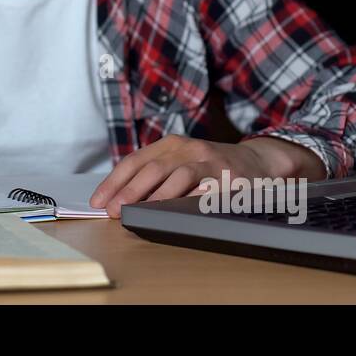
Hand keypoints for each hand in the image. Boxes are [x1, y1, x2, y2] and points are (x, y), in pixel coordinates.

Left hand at [89, 135, 325, 217]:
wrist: (257, 161)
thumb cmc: (210, 167)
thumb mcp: (181, 163)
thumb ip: (155, 175)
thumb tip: (119, 199)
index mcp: (169, 145)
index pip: (133, 161)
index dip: (113, 182)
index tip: (99, 202)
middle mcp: (185, 148)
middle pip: (150, 168)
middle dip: (128, 191)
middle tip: (114, 210)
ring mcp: (206, 159)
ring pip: (175, 175)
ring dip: (154, 195)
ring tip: (139, 210)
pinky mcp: (225, 174)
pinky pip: (203, 185)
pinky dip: (187, 196)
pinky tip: (175, 208)